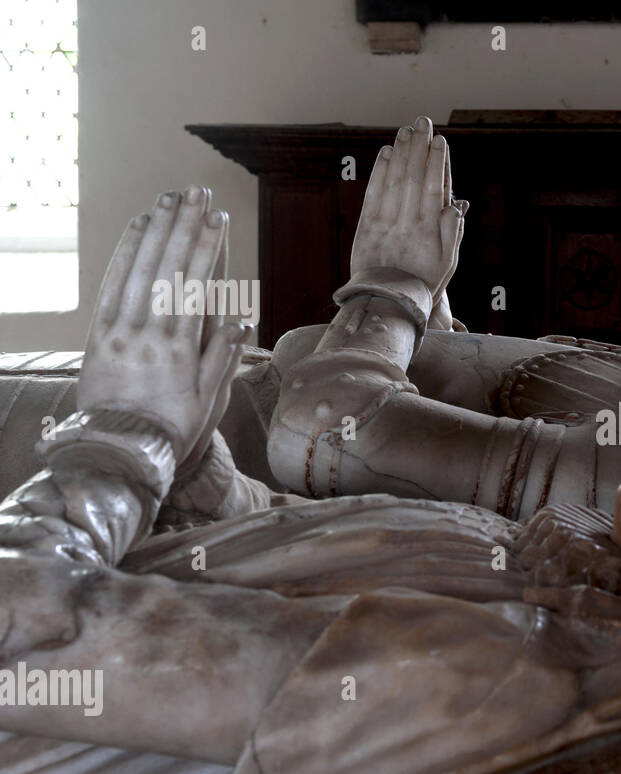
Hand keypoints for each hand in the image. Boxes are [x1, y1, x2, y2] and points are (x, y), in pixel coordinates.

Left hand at [78, 186, 249, 472]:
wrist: (119, 451)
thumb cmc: (171, 430)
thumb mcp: (207, 402)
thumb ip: (222, 360)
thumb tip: (239, 322)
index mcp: (179, 349)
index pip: (194, 285)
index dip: (206, 248)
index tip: (217, 218)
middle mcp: (147, 334)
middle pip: (166, 268)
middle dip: (182, 226)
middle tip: (195, 193)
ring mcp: (119, 332)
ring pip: (138, 270)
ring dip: (155, 231)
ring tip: (169, 200)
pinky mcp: (99, 335)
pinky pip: (112, 286)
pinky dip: (124, 254)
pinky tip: (137, 231)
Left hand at [351, 116, 466, 297]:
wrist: (386, 302)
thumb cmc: (423, 282)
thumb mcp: (448, 264)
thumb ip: (452, 233)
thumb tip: (455, 204)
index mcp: (428, 231)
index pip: (432, 188)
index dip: (436, 162)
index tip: (439, 141)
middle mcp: (406, 223)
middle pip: (413, 177)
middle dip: (418, 147)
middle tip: (423, 123)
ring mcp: (385, 224)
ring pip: (394, 181)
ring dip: (400, 153)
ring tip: (406, 131)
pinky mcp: (366, 227)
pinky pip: (373, 194)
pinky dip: (380, 172)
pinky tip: (386, 153)